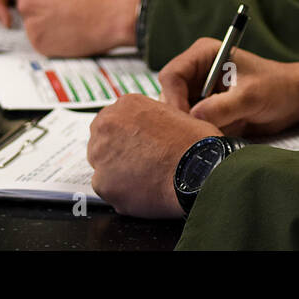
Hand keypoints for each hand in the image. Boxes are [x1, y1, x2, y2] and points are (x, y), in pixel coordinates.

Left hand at [16, 0, 140, 56]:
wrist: (113, 17)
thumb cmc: (97, 1)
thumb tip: (36, 9)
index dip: (43, 2)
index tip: (57, 5)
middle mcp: (27, 3)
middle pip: (26, 13)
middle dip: (42, 16)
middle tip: (65, 16)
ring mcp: (32, 25)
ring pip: (34, 30)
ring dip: (48, 31)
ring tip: (71, 25)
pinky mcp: (39, 44)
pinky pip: (41, 45)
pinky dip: (54, 44)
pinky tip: (71, 36)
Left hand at [88, 94, 219, 217]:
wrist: (197, 171)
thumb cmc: (194, 144)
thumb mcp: (174, 114)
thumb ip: (151, 120)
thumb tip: (148, 130)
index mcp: (125, 105)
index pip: (113, 120)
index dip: (127, 136)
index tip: (137, 145)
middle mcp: (106, 126)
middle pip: (102, 141)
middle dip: (118, 152)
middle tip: (141, 163)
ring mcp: (101, 155)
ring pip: (103, 166)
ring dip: (119, 172)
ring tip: (146, 177)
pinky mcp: (102, 183)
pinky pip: (108, 189)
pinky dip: (122, 193)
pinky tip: (144, 190)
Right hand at [157, 38, 298, 135]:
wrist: (294, 101)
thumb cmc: (276, 87)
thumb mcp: (250, 96)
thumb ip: (222, 106)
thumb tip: (194, 117)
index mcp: (203, 55)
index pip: (172, 75)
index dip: (173, 98)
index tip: (186, 120)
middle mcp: (197, 72)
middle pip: (170, 97)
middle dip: (182, 117)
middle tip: (197, 133)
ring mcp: (200, 93)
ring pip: (180, 115)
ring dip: (193, 128)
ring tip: (218, 132)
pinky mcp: (206, 110)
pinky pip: (193, 126)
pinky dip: (202, 134)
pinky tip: (221, 135)